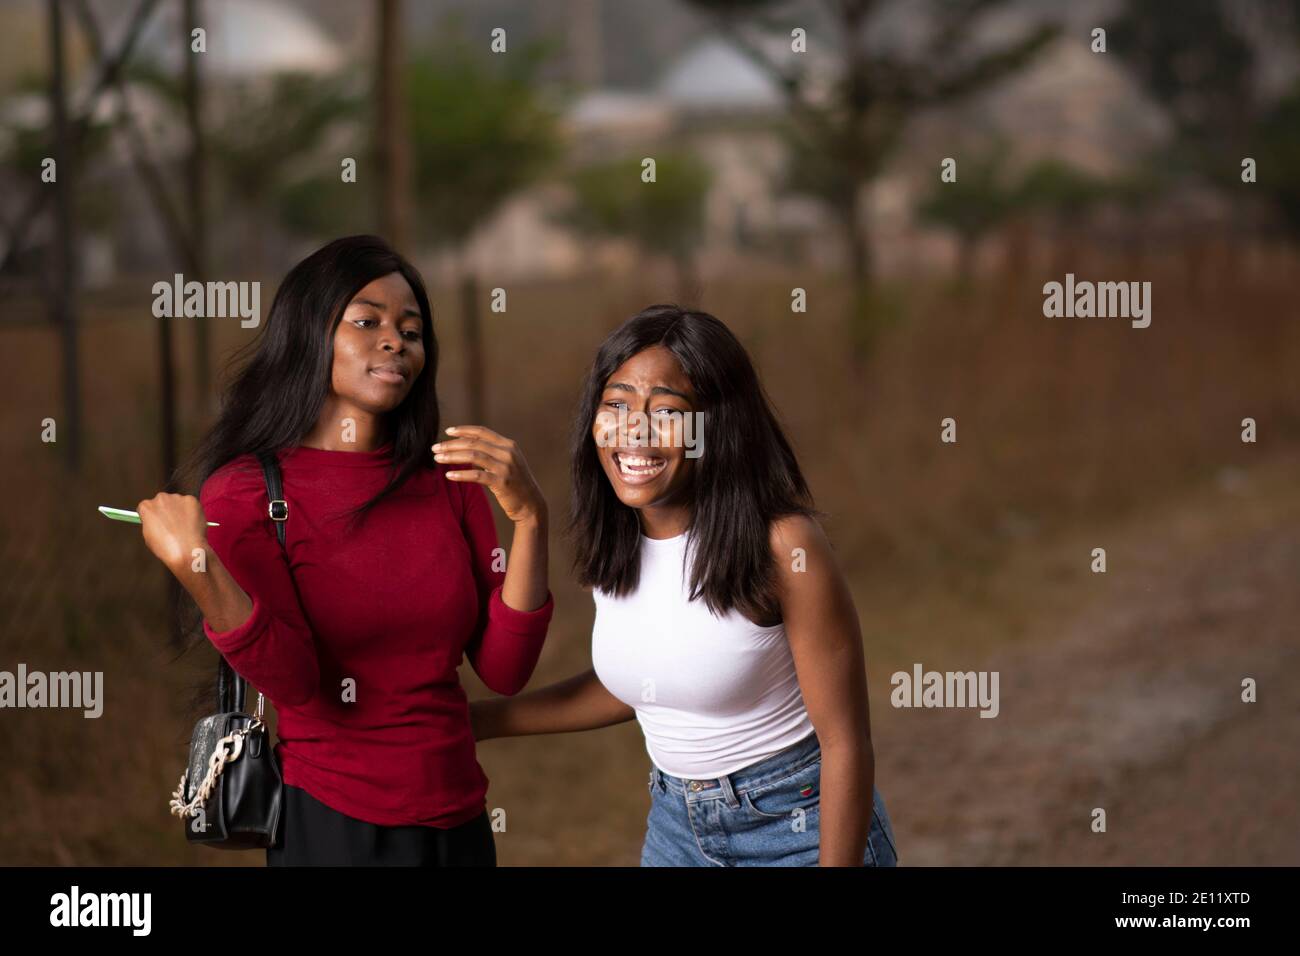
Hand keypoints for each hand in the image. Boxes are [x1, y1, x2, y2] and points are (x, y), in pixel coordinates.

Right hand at [138, 492, 209, 574]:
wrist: (186, 550)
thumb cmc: (166, 547)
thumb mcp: (148, 535)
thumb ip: (150, 523)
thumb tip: (156, 520)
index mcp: (146, 506)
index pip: (147, 507)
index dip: (152, 516)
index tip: (157, 522)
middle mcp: (161, 498)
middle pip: (162, 502)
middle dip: (166, 511)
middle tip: (172, 524)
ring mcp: (177, 498)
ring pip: (177, 503)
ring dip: (179, 510)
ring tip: (184, 526)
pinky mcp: (192, 500)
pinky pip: (190, 505)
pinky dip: (191, 512)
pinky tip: (192, 523)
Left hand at [432, 425, 546, 525]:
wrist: (531, 504)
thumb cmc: (515, 483)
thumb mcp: (507, 462)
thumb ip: (491, 453)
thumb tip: (466, 446)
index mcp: (508, 444)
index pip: (482, 432)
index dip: (463, 430)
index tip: (447, 431)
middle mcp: (507, 452)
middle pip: (474, 443)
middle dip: (452, 444)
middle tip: (435, 448)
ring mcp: (505, 467)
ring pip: (473, 456)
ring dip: (452, 456)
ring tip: (437, 459)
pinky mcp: (502, 482)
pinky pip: (477, 475)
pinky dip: (461, 474)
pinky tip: (449, 475)